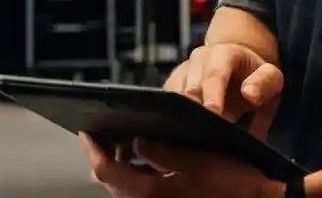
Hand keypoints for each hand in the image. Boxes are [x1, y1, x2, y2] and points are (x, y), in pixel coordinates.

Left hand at [82, 133, 283, 197]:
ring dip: (119, 169)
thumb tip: (135, 141)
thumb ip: (163, 151)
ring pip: (125, 191)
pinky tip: (144, 160)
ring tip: (123, 143)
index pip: (107, 172)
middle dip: (102, 158)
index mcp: (155, 193)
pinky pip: (142, 193)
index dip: (93, 149)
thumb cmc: (236, 180)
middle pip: (112, 184)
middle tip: (100, 133)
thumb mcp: (199, 158)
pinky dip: (136, 177)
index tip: (86, 130)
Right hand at [165, 43, 283, 137]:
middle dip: (197, 111)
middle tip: (208, 135)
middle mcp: (199, 58)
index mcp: (224, 53)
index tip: (214, 113)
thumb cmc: (254, 75)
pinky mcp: (172, 85)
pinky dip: (176, 118)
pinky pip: (168, 103)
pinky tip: (186, 132)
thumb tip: (249, 94)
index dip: (213, 94)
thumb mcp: (270, 76)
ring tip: (198, 136)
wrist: (237, 66)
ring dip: (185, 116)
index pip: (215, 73)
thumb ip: (264, 84)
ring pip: (175, 96)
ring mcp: (183, 70)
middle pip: (191, 87)